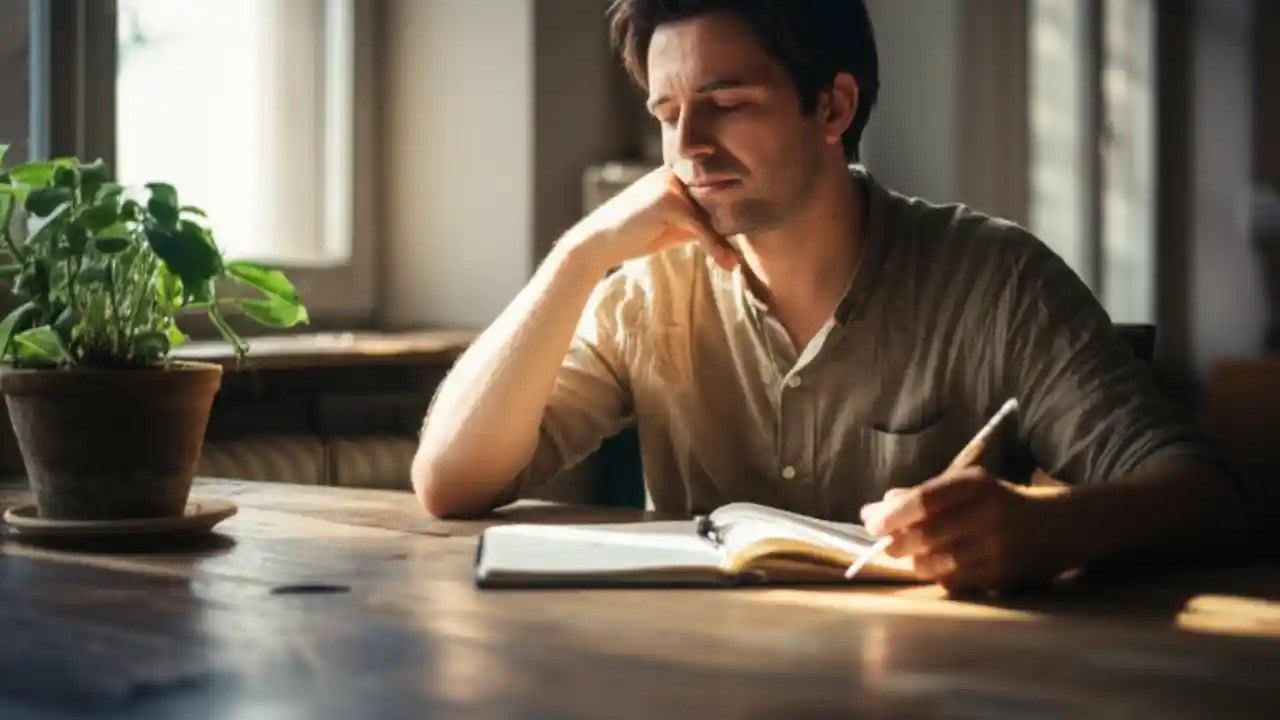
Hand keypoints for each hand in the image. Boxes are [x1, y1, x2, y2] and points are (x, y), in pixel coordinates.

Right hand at [571, 167, 738, 271]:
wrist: (599, 242)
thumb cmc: (636, 235)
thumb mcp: (676, 227)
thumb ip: (701, 222)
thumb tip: (734, 230)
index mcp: (677, 173)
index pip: (712, 188)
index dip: (731, 206)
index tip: (751, 225)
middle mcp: (675, 172)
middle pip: (715, 198)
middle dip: (733, 222)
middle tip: (747, 249)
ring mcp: (671, 184)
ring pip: (709, 213)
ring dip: (724, 241)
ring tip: (734, 264)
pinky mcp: (668, 201)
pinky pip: (699, 226)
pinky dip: (714, 247)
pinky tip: (727, 264)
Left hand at [860, 467, 1064, 592]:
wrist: (1058, 528)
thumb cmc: (999, 503)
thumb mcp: (966, 487)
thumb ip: (922, 495)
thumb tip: (876, 509)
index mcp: (976, 485)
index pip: (925, 500)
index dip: (893, 515)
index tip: (871, 524)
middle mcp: (988, 514)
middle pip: (927, 535)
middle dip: (897, 543)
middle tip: (886, 545)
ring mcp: (996, 548)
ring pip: (937, 563)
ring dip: (915, 562)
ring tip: (911, 556)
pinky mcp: (1001, 576)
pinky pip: (954, 582)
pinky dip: (938, 577)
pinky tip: (938, 568)